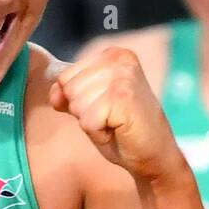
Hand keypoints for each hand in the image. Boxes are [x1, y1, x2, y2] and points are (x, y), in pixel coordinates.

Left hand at [48, 46, 183, 181]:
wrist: (153, 153)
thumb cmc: (121, 129)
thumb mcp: (89, 105)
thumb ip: (68, 93)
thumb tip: (55, 92)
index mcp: (112, 55)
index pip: (65, 76)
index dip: (78, 100)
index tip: (104, 107)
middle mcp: (119, 59)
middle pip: (69, 89)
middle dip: (84, 111)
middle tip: (110, 117)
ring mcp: (123, 77)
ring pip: (76, 104)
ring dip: (91, 122)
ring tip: (114, 123)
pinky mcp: (123, 98)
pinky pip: (87, 120)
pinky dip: (98, 132)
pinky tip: (118, 129)